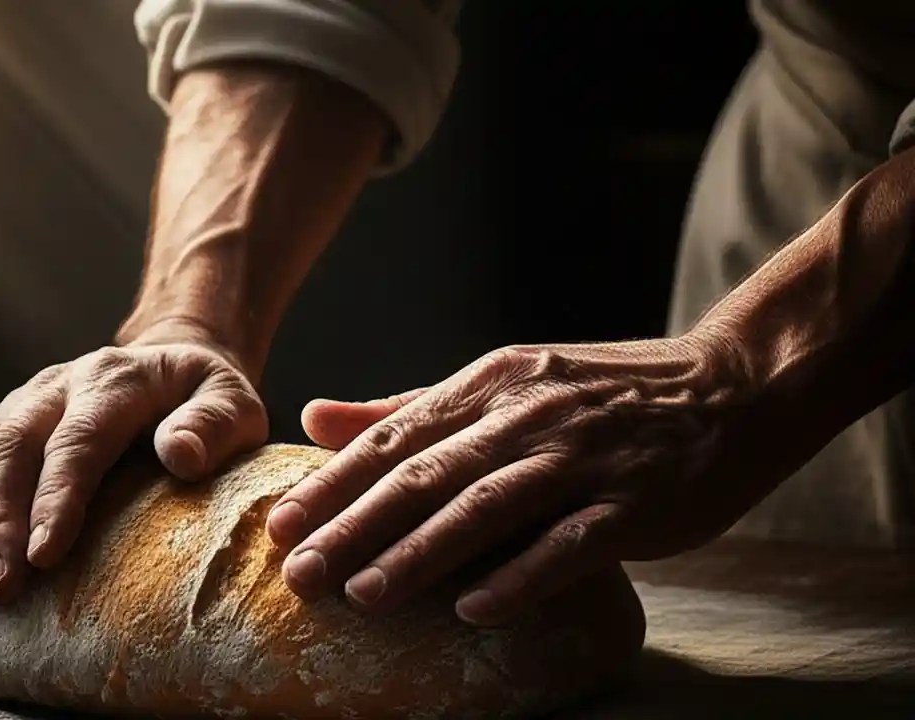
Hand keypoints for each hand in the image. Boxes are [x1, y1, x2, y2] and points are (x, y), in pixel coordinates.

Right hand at [0, 335, 266, 603]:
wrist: (169, 361)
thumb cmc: (206, 400)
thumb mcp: (234, 405)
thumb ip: (213, 425)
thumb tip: (180, 454)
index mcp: (116, 380)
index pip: (79, 439)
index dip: (57, 496)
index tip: (44, 555)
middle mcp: (59, 386)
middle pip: (14, 448)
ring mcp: (23, 402)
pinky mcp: (3, 422)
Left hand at [267, 337, 764, 625]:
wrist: (731, 385)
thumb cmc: (600, 394)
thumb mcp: (502, 382)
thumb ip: (409, 406)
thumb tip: (316, 418)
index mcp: (489, 384)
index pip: (394, 436)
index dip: (333, 483)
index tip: (279, 525)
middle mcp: (527, 415)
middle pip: (426, 474)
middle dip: (356, 526)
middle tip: (298, 574)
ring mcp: (583, 457)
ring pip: (486, 507)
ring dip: (420, 553)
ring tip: (364, 596)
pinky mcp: (635, 502)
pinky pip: (570, 543)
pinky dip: (521, 576)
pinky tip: (474, 611)